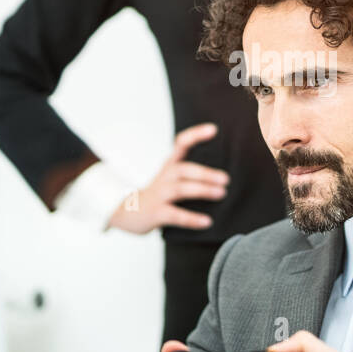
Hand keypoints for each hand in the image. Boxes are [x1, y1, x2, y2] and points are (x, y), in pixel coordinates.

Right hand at [106, 123, 229, 233]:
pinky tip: (207, 222)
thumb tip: (225, 176)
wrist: (127, 212)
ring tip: (221, 193)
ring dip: (202, 190)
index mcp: (170, 165)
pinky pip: (175, 215)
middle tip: (226, 179)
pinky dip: (192, 219)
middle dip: (205, 173)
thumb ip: (191, 174)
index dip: (196, 134)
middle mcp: (164, 177)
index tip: (214, 129)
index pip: (181, 143)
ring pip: (180, 189)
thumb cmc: (158, 195)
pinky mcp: (156, 213)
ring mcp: (159, 194)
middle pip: (183, 169)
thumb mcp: (171, 178)